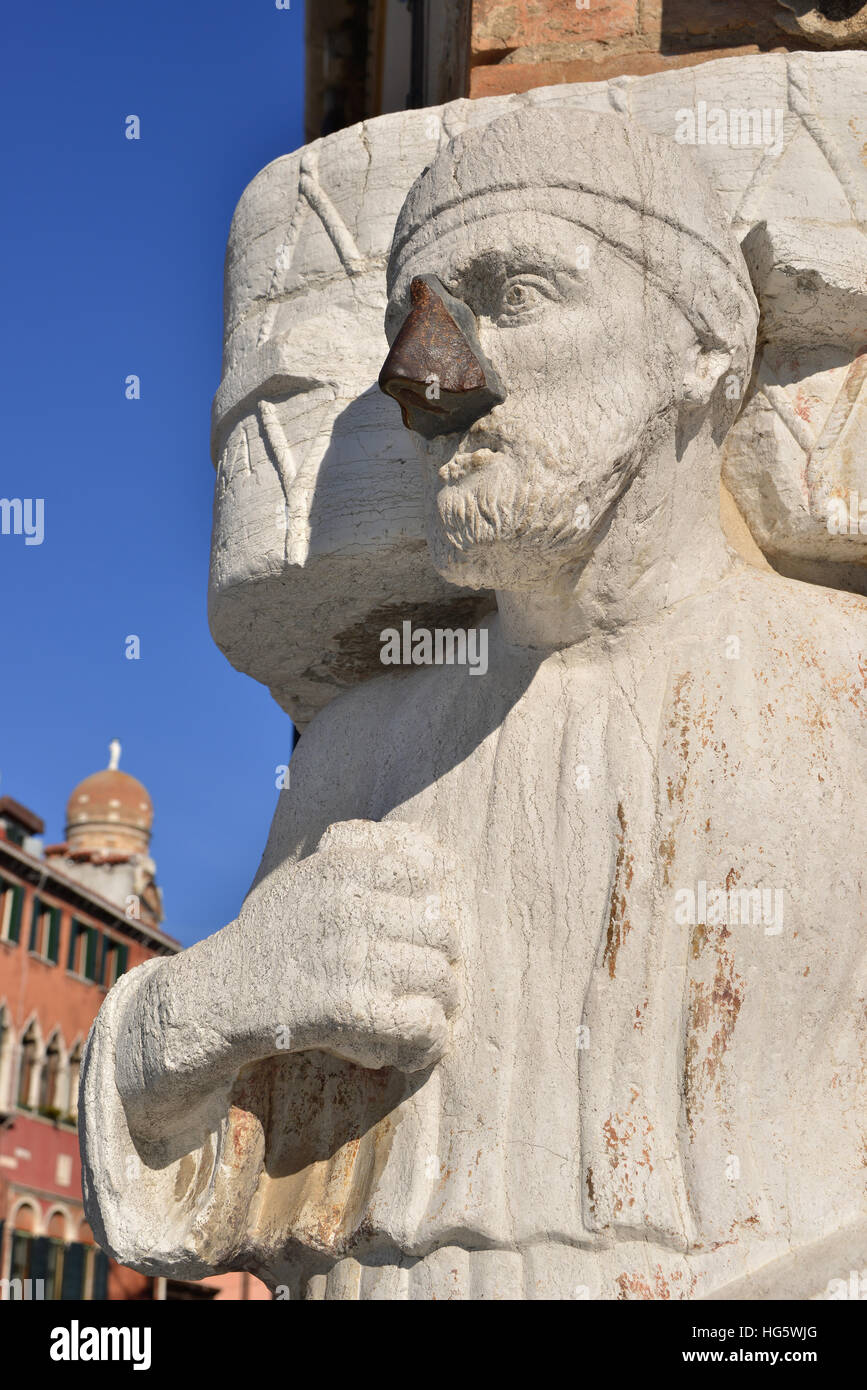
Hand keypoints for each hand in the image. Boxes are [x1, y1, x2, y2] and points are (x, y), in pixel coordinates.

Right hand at [268, 819, 462, 1072]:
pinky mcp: (351, 1010)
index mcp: (343, 869)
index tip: (426, 932)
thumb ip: (357, 861)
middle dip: (445, 961)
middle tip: (433, 981)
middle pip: (441, 931)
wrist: (222, 994)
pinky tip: (417, 1047)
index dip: (436, 906)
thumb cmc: (274, 937)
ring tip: (428, 1014)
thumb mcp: (307, 879)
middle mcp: (351, 908)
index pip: (426, 875)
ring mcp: (353, 958)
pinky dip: (429, 1040)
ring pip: (440, 977)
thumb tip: (434, 857)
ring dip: (442, 1003)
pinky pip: (424, 1023)